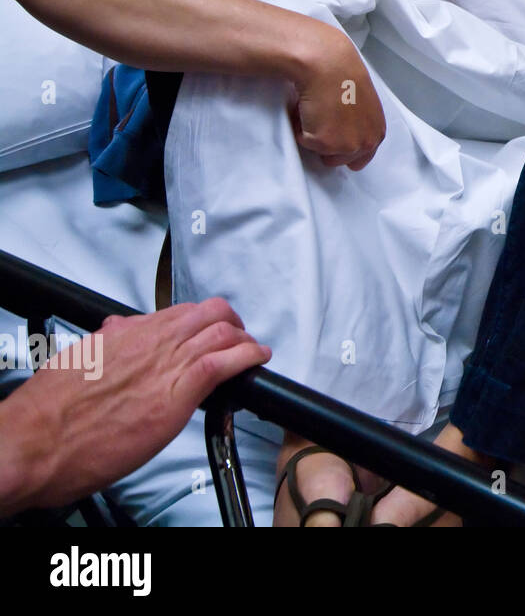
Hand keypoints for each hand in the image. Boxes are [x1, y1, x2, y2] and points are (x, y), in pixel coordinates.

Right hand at [0, 298, 270, 514]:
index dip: (200, 321)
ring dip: (243, 338)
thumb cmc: (49, 412)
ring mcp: (166, 365)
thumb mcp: (76, 361)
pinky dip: (248, 356)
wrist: (36, 442)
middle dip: (229, 322)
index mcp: (124, 333)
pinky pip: (225, 362)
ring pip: (221, 332)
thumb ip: (105, 344)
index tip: (206, 331)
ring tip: (252, 348)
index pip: (177, 312)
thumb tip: (118, 330)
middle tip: (237, 336)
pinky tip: (258, 358)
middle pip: (206, 313)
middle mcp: (149, 341)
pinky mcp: (178, 393)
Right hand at [290, 27, 385, 169]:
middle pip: (339, 161)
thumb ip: (360, 122)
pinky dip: (299, 128)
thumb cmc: (342, 74)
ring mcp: (346, 146)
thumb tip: (345, 128)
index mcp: (377, 133)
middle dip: (327, 144)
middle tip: (323, 117)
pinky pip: (304, 143)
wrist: (327, 64)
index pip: (361, 157)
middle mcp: (366, 143)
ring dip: (313, 136)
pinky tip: (306, 108)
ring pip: (321, 154)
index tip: (334, 137)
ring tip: (315, 111)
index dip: (344, 148)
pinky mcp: (324, 143)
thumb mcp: (364, 102)